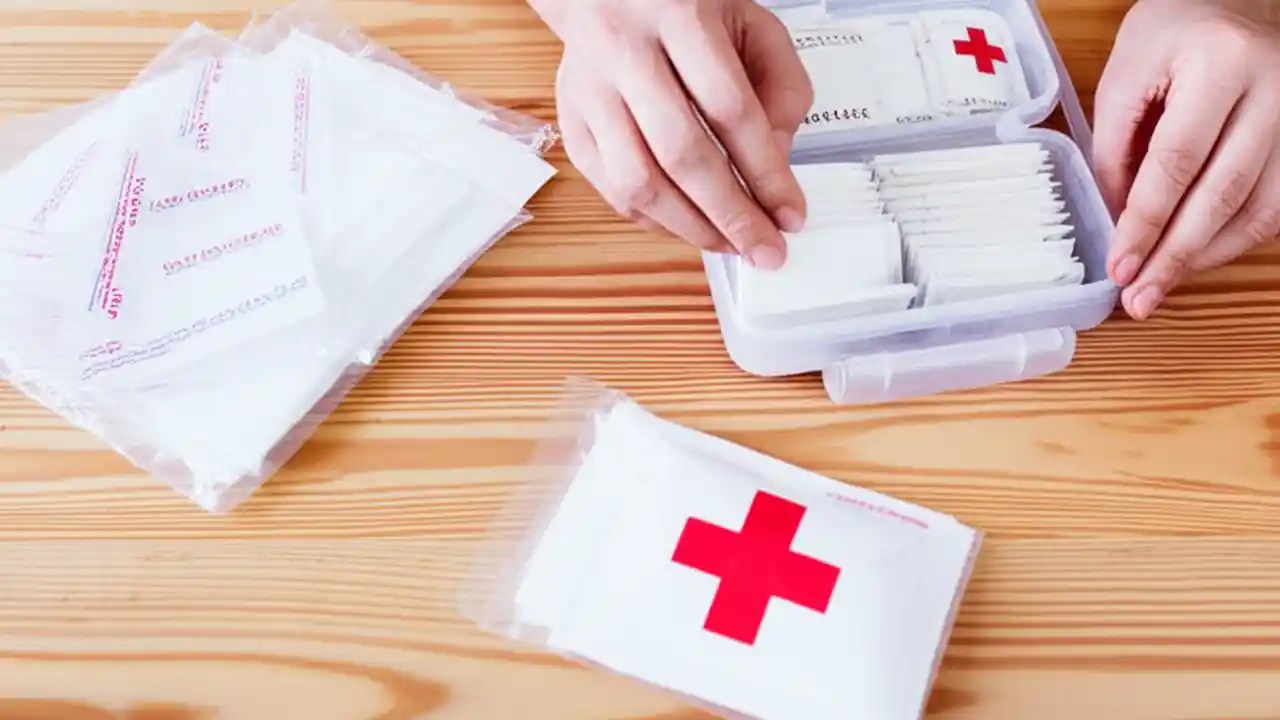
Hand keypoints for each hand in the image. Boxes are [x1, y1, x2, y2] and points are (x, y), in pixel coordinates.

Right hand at [530, 0, 813, 268]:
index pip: (730, 110)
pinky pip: (612, 189)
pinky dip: (655, 220)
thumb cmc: (683, 7)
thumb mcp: (751, 22)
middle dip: (731, 215)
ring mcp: (589, 90)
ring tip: (728, 244)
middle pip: (682, 154)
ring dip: (690, 227)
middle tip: (764, 248)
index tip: (791, 214)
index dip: (765, 172)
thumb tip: (776, 162)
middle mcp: (624, 51)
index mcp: (678, 15)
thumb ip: (780, 86)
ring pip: (638, 182)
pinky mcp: (570, 121)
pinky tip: (689, 225)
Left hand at [1094, 0, 1279, 319]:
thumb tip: (1117, 217)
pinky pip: (1274, 205)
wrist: (1237, 1)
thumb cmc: (1175, 32)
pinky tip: (1194, 259)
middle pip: (1222, 193)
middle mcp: (1273, 92)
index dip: (1145, 221)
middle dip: (1174, 255)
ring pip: (1258, 208)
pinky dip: (1232, 240)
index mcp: (1220, 64)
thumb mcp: (1127, 71)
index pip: (1176, 161)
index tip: (1118, 265)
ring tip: (1159, 288)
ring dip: (1204, 258)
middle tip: (1139, 298)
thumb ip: (1116, 143)